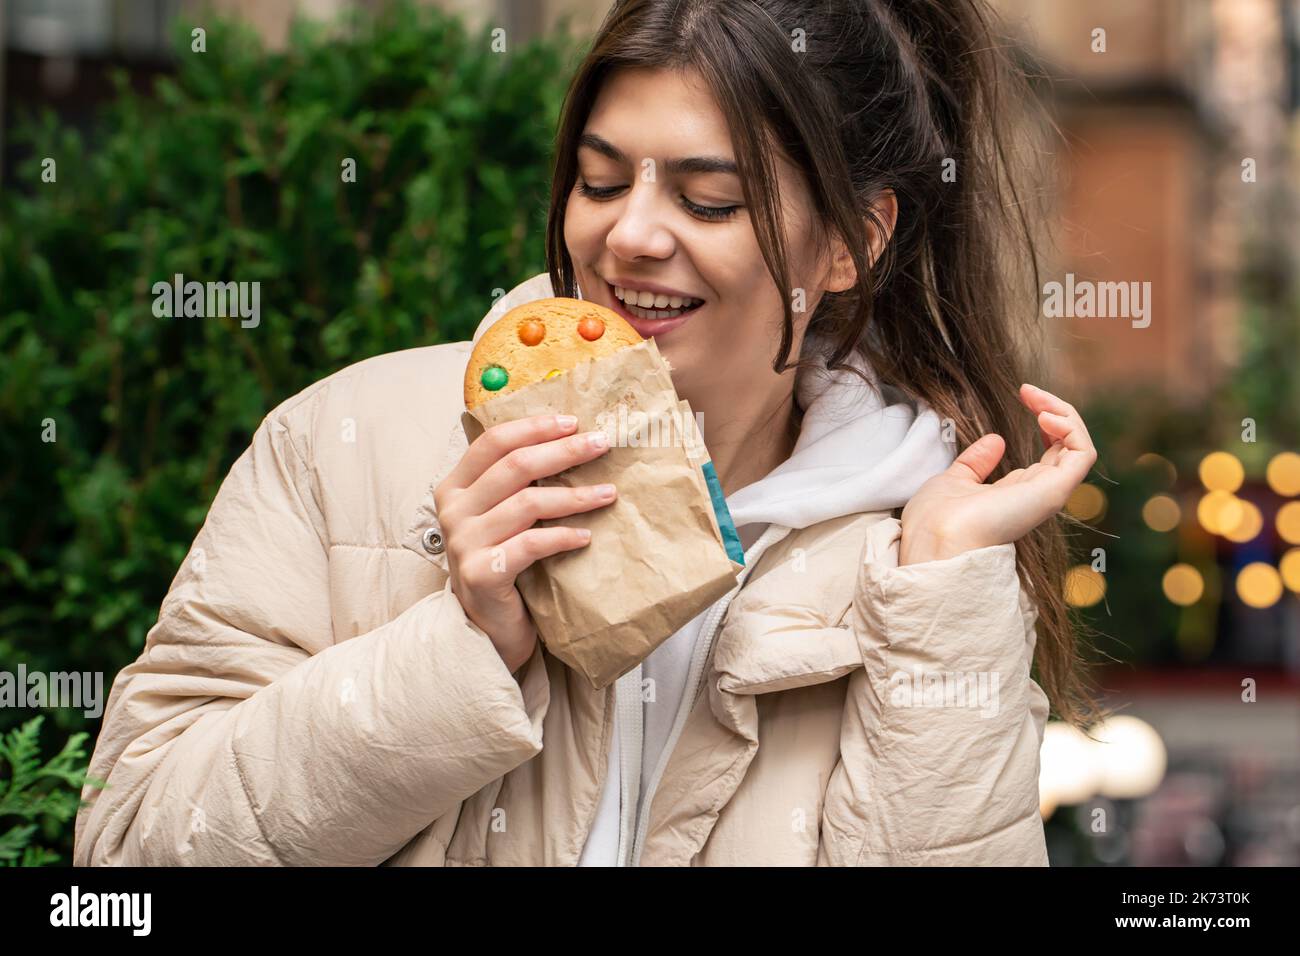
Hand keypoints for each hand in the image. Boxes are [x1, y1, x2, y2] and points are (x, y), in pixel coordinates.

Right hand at [434, 414, 616, 670]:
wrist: (486, 630)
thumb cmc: (502, 563)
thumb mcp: (500, 517)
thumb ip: (516, 484)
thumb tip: (571, 440)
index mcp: (454, 487)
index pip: (493, 442)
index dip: (534, 427)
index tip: (574, 421)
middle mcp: (453, 511)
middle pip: (515, 466)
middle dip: (564, 451)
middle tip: (602, 445)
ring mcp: (464, 543)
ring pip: (527, 503)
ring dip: (574, 496)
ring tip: (609, 494)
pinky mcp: (482, 574)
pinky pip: (531, 545)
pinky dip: (563, 537)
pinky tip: (586, 536)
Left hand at [898, 384, 1097, 564]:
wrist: (935, 538)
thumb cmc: (936, 519)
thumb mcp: (955, 480)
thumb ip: (976, 462)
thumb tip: (996, 440)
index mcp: (1017, 492)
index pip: (1051, 451)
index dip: (1045, 418)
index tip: (1023, 394)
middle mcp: (1037, 493)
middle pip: (1068, 445)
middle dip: (1055, 409)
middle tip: (1028, 390)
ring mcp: (1048, 493)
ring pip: (1080, 446)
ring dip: (1065, 413)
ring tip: (1038, 400)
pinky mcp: (1053, 492)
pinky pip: (1083, 454)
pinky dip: (1071, 428)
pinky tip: (1045, 416)